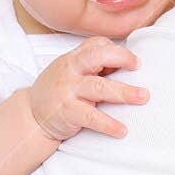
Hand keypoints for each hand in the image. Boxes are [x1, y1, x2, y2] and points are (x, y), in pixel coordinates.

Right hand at [27, 38, 148, 141]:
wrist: (31, 115)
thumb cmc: (57, 91)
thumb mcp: (70, 71)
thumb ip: (92, 65)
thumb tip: (125, 65)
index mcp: (73, 59)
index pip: (95, 44)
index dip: (116, 49)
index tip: (134, 61)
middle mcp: (70, 71)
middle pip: (97, 57)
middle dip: (121, 58)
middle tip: (138, 67)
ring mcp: (68, 91)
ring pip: (99, 87)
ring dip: (124, 92)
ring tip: (142, 97)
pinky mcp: (68, 112)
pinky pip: (91, 117)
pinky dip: (108, 124)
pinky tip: (122, 130)